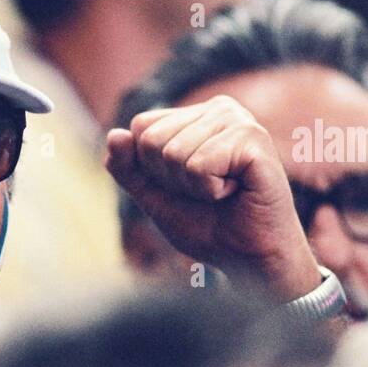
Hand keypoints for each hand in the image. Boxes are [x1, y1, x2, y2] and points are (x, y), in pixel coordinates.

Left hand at [107, 95, 321, 301]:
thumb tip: (114, 135)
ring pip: (173, 153)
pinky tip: (236, 190)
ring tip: (223, 191)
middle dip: (171, 180)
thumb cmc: (210, 226)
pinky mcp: (253, 138)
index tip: (186, 185)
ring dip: (192, 187)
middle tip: (207, 192)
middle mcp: (218, 108)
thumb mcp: (155, 197)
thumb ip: (129, 168)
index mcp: (196, 115)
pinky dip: (210, 190)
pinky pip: (198, 165)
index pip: (141, 127)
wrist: (251, 258)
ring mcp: (238, 119)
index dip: (151, 169)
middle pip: (152, 140)